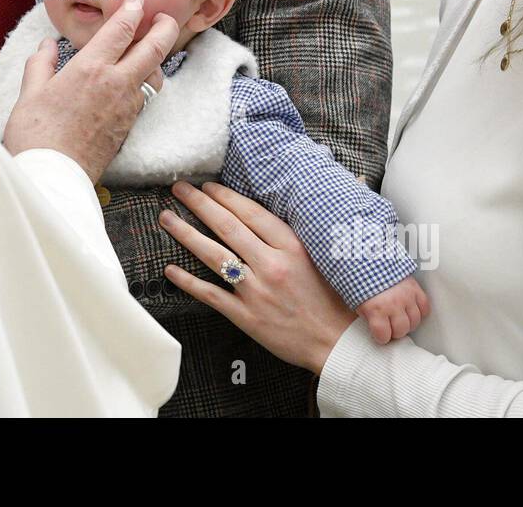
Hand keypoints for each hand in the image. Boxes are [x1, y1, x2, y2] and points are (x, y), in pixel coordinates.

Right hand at [3, 0, 177, 183]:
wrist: (52, 176)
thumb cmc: (35, 134)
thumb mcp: (30, 92)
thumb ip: (41, 64)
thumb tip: (47, 46)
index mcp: (91, 68)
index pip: (122, 29)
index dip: (132, 11)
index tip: (136, 2)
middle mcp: (116, 83)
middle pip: (154, 48)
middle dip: (165, 28)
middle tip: (166, 18)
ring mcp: (127, 107)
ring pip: (154, 75)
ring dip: (156, 60)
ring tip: (148, 52)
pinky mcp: (129, 127)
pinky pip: (144, 98)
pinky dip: (143, 84)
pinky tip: (131, 84)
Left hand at [160, 181, 355, 373]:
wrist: (340, 346)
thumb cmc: (338, 301)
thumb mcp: (333, 257)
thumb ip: (325, 221)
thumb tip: (356, 176)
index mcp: (293, 248)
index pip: (252, 213)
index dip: (226, 196)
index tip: (209, 186)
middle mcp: (272, 265)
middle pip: (227, 227)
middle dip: (199, 204)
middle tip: (180, 189)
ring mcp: (257, 291)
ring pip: (214, 256)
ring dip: (186, 234)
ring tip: (167, 219)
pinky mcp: (247, 316)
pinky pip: (211, 295)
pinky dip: (188, 282)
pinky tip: (170, 270)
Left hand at [356, 276, 429, 344]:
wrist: (369, 257)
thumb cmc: (361, 278)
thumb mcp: (357, 300)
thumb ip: (367, 316)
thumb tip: (375, 329)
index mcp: (376, 309)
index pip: (383, 335)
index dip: (381, 337)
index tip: (380, 334)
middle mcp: (393, 304)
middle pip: (402, 330)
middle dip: (395, 331)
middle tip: (390, 326)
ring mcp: (406, 296)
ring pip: (415, 321)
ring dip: (408, 322)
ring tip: (400, 318)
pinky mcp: (415, 288)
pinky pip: (425, 307)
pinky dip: (420, 311)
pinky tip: (411, 310)